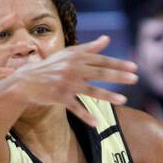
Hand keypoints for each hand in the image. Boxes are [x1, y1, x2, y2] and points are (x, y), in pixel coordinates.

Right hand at [0, 34, 139, 126]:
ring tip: (123, 101)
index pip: (101, 60)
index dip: (118, 63)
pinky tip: (96, 123)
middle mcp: (72, 69)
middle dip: (118, 76)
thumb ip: (89, 48)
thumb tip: (107, 38)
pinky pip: (75, 108)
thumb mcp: (68, 54)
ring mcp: (66, 84)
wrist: (26, 81)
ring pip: (90, 90)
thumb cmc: (51, 66)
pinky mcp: (59, 97)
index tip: (134, 67)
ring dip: (107, 96)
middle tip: (135, 79)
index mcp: (76, 57)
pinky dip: (85, 116)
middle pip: (99, 73)